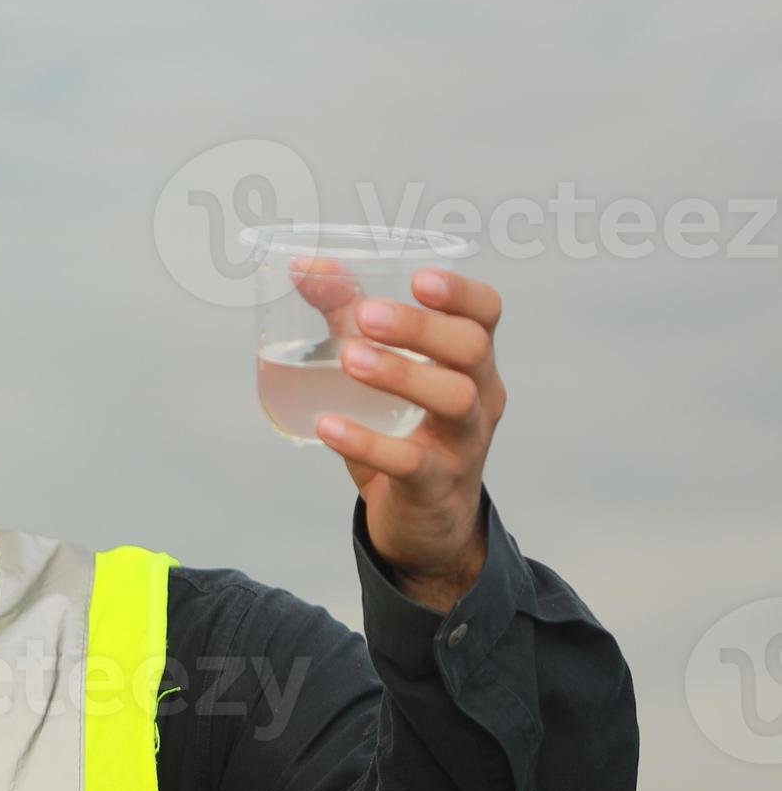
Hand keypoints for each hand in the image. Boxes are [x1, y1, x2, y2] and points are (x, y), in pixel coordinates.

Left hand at [291, 259, 508, 612]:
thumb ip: (348, 319)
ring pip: (453, 401)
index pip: (487, 316)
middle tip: (365, 315)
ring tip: (347, 359)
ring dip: (400, 375)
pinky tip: (327, 426)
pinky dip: (367, 442)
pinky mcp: (436, 486)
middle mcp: (480, 398)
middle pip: (471, 350)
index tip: (419, 277)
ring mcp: (463, 443)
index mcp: (471, 363)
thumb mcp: (382, 371)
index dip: (462, 293)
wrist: (424, 523)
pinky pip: (410, 462)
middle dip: (421, 328)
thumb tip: (303, 267)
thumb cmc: (404, 432)